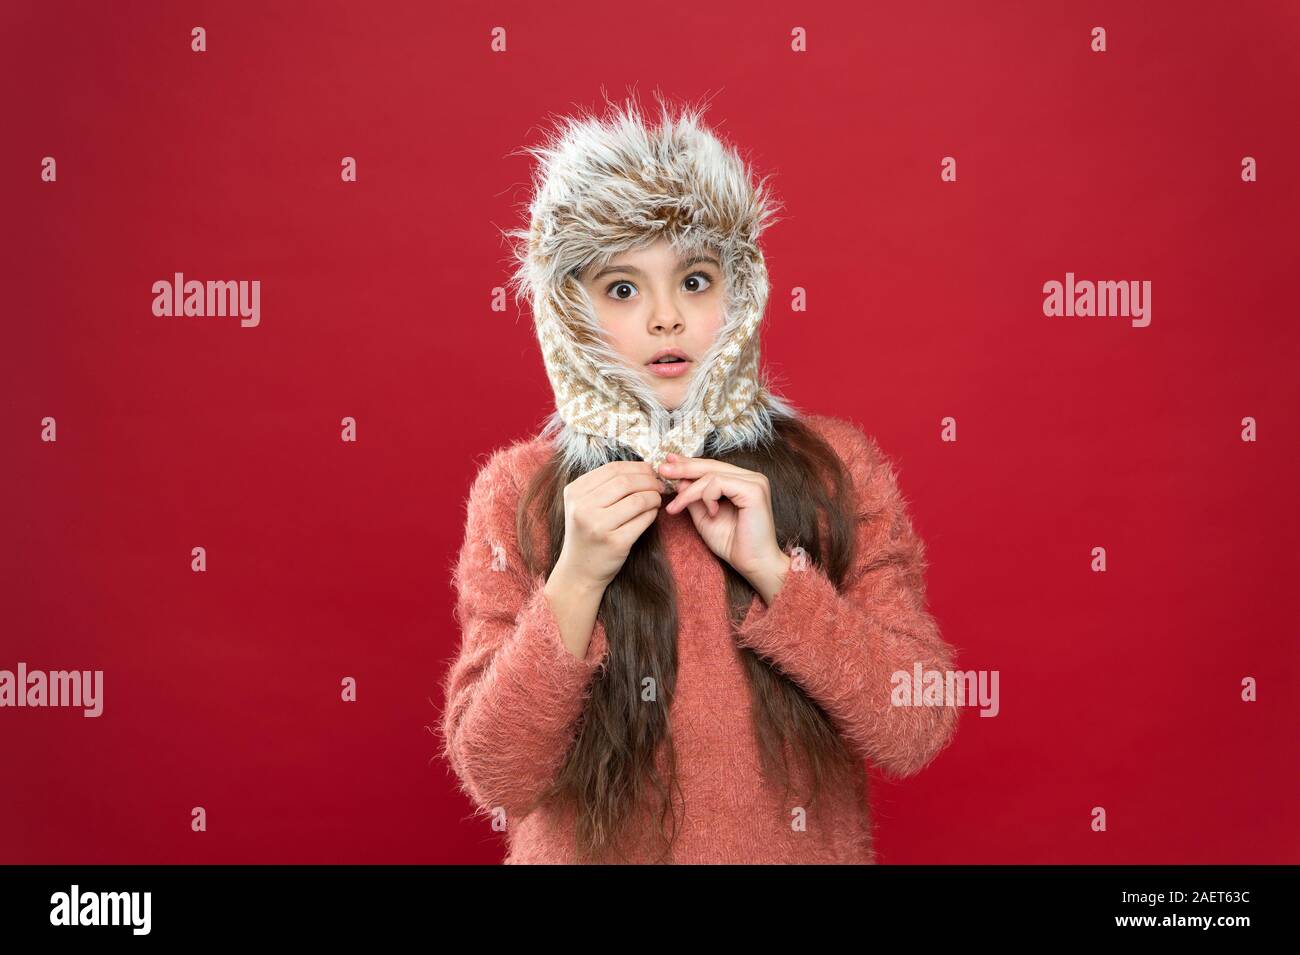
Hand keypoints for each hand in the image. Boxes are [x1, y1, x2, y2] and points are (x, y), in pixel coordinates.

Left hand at [659, 453, 790, 598]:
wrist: (753, 564)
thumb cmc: (733, 544)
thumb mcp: (704, 517)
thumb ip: (694, 498)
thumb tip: (679, 479)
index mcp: (741, 482)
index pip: (711, 467)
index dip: (689, 463)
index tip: (667, 463)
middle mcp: (751, 477)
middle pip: (710, 465)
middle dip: (683, 467)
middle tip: (662, 470)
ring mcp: (755, 481)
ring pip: (711, 475)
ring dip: (689, 491)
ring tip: (676, 507)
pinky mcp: (754, 489)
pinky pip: (718, 483)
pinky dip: (707, 497)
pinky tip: (711, 513)